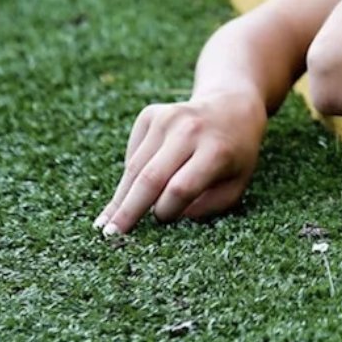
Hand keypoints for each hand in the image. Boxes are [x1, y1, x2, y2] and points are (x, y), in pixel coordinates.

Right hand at [94, 89, 267, 234]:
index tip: (160, 223)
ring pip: (135, 167)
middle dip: (128, 210)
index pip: (181, 188)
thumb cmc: (235, 155)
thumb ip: (209, 207)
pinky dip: (131, 175)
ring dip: (120, 197)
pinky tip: (133, 188)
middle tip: (109, 235)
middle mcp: (189, 130)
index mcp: (216, 150)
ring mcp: (166, 118)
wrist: (231, 106)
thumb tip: (168, 215)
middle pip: (150, 178)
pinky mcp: (150, 115)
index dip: (166, 210)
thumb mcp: (236, 184)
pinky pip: (133, 154)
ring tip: (105, 223)